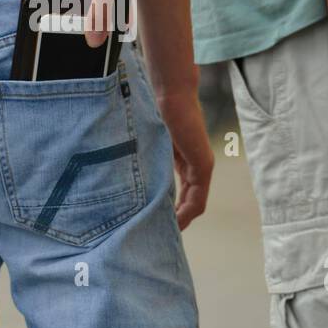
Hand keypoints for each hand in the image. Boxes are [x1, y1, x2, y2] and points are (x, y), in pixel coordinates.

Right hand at [157, 90, 213, 228]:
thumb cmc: (156, 112)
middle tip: (159, 233)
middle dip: (176, 219)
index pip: (183, 192)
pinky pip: (198, 199)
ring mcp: (203, 166)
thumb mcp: (150, 144)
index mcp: (185, 160)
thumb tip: (123, 175)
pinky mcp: (204, 166)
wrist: (171, 94)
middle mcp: (197, 165)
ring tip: (166, 232)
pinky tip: (174, 222)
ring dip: (182, 220)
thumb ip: (146, 160)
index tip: (156, 220)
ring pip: (195, 204)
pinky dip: (186, 213)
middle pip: (190, 202)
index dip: (172, 209)